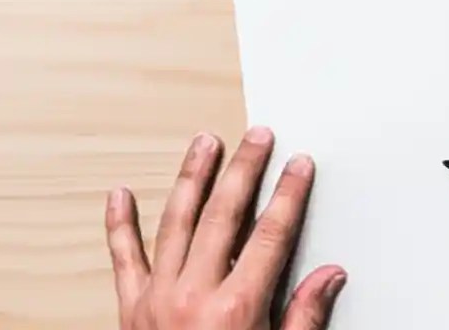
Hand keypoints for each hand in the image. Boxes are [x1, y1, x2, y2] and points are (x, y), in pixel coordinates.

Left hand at [105, 129, 346, 328]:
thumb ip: (303, 318)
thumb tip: (329, 276)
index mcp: (235, 311)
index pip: (271, 235)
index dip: (288, 195)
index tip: (299, 166)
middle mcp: (193, 297)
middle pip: (223, 214)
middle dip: (244, 169)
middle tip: (257, 136)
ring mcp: (157, 299)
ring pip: (175, 221)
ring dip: (192, 177)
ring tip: (204, 144)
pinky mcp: (130, 310)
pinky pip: (124, 259)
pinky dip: (120, 224)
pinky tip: (119, 194)